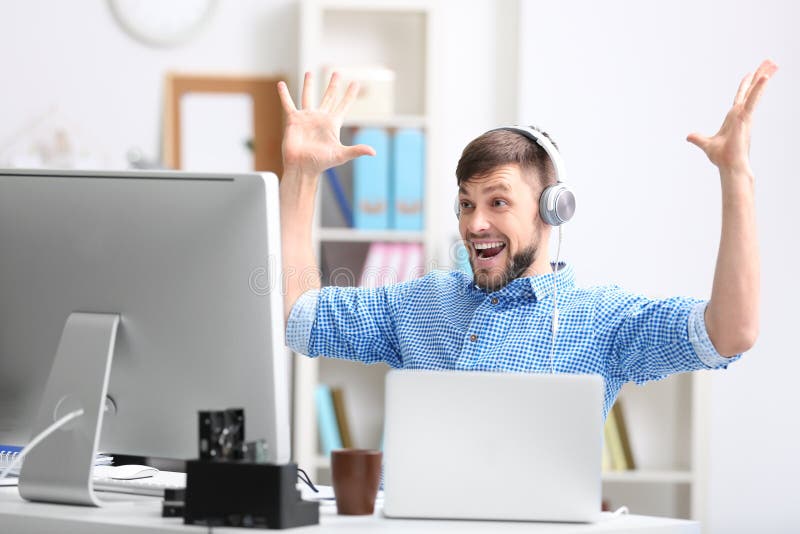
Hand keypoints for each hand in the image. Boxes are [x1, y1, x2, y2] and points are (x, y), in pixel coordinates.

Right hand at [277, 72, 375, 177]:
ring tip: (309, 73)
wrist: (302, 167)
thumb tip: (373, 152)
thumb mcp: (341, 155)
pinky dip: (284, 94)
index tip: (356, 82)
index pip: (343, 105)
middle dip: (333, 85)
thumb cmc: (321, 163)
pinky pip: (288, 104)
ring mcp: (306, 118)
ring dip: (309, 85)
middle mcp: (320, 118)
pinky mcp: (293, 120)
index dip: (350, 94)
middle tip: (337, 72)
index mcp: (332, 123)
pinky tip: (281, 84)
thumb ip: (356, 151)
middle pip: (329, 97)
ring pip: (308, 96)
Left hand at [687, 59, 777, 176]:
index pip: (741, 96)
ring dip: (763, 77)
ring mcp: (745, 115)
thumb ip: (698, 138)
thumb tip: (689, 137)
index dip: (746, 85)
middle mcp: (742, 114)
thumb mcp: (706, 144)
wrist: (729, 165)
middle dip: (760, 75)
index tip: (752, 73)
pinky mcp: (746, 118)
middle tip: (769, 61)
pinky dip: (758, 89)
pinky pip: (753, 100)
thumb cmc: (722, 156)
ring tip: (773, 63)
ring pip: (755, 92)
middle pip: (751, 90)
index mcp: (734, 117)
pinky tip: (764, 77)